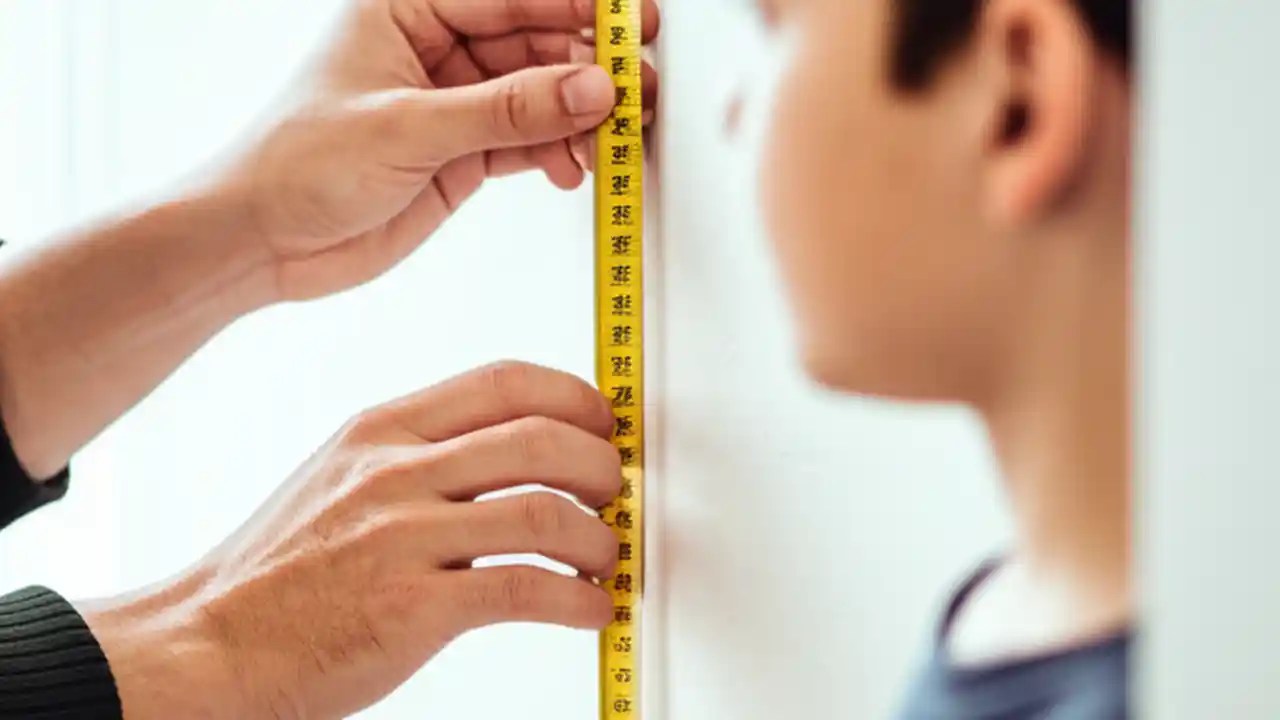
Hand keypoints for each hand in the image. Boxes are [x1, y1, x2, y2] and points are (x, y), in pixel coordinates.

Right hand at [80, 362, 623, 719]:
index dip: (573, 397)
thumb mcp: (340, 478)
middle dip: (601, 465)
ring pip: (545, 512)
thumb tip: (509, 453)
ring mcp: (404, 538)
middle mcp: (396, 472)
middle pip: (540, 439)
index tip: (603, 423)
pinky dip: (578, 599)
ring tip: (606, 557)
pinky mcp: (413, 608)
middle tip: (615, 494)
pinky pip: (527, 590)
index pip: (504, 381)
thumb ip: (418, 457)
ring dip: (599, 539)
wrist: (209, 645)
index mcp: (382, 430)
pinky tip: (588, 608)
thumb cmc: (276, 572)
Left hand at [220, 0, 658, 300]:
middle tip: (636, 87)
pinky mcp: (465, 152)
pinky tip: (577, 168)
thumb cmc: (296, 163)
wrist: (263, 242)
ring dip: (582, 115)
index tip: (630, 23)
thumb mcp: (407, 127)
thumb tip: (588, 90)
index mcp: (408, 7)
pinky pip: (531, 141)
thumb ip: (505, 111)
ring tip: (614, 137)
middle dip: (591, 66)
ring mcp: (455, 102)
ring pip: (541, 94)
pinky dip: (561, 154)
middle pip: (537, 41)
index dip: (577, 7)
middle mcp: (436, 47)